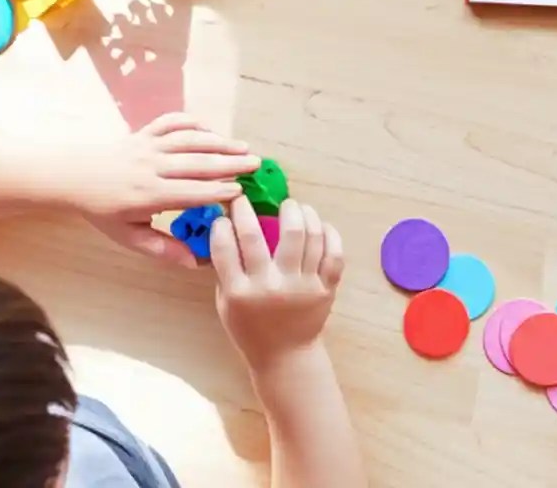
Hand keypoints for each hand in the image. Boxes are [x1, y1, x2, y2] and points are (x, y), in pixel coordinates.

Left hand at [74, 113, 259, 266]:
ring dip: (218, 142)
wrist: (72, 176)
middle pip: (196, 163)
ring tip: (243, 147)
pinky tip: (210, 130)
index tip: (240, 192)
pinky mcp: (143, 132)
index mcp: (148, 195)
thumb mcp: (129, 236)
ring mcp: (147, 146)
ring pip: (188, 141)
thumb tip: (195, 263)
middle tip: (255, 165)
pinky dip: (192, 123)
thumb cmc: (102, 210)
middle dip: (228, 163)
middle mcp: (150, 167)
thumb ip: (162, 249)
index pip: (190, 192)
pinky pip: (171, 123)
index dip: (216, 191)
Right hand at [210, 196, 343, 371]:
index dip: (224, 223)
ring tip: (292, 206)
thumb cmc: (251, 329)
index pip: (226, 247)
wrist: (286, 357)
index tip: (225, 211)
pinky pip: (333, 253)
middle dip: (249, 209)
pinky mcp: (325, 288)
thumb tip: (224, 228)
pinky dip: (327, 233)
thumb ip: (225, 271)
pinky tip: (318, 224)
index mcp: (241, 293)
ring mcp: (301, 286)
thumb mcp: (226, 304)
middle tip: (249, 199)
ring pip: (303, 236)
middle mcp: (271, 287)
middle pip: (260, 236)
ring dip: (297, 212)